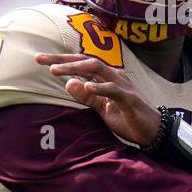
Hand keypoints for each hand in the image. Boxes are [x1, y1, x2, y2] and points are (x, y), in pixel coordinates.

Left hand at [36, 53, 161, 145]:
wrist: (152, 131)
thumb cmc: (126, 117)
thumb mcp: (101, 108)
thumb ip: (85, 97)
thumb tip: (67, 83)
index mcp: (106, 77)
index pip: (80, 63)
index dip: (60, 60)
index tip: (39, 59)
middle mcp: (114, 75)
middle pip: (86, 60)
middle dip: (62, 59)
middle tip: (40, 60)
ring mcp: (122, 85)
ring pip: (98, 69)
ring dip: (76, 68)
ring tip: (56, 71)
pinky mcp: (129, 99)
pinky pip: (113, 89)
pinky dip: (100, 87)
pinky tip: (86, 86)